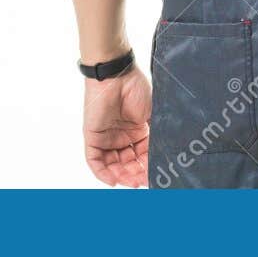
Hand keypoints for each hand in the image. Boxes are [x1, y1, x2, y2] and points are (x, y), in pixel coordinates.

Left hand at [83, 65, 150, 186]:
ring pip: (111, 165)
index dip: (147, 168)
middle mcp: (120, 137)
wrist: (117, 75)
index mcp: (136, 131)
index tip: (154, 176)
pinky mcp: (92, 137)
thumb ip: (156, 134)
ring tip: (131, 181)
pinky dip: (102, 173)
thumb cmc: (135, 88)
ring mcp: (105, 138)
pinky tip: (114, 180)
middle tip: (142, 181)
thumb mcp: (152, 114)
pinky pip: (94, 161)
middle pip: (127, 164)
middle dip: (134, 175)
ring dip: (121, 176)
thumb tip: (166, 153)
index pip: (141, 156)